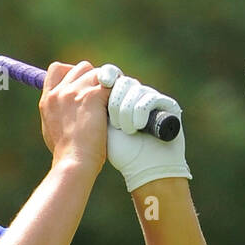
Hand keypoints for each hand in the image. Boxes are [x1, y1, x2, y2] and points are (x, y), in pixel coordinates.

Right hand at [39, 60, 110, 173]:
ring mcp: (75, 92)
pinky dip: (118, 92)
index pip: (57, 69)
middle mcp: (60, 92)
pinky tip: (120, 107)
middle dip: (95, 78)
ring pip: (99, 73)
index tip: (83, 85)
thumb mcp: (52, 130)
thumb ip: (58, 113)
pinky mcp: (92, 96)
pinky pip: (112, 83)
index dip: (73, 73)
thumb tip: (66, 110)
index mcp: (48, 100)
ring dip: (109, 85)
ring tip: (115, 102)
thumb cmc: (66, 154)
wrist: (74, 162)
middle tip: (105, 95)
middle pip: (82, 67)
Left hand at [101, 65, 191, 191]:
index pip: (111, 75)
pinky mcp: (168, 104)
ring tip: (127, 130)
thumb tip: (77, 85)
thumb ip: (91, 105)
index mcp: (118, 98)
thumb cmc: (121, 152)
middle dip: (115, 102)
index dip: (106, 75)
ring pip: (134, 89)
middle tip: (116, 124)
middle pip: (122, 81)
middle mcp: (136, 95)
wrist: (144, 168)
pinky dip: (140, 112)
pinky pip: (150, 98)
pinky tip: (138, 126)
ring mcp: (152, 98)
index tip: (102, 82)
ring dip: (126, 111)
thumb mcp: (101, 126)